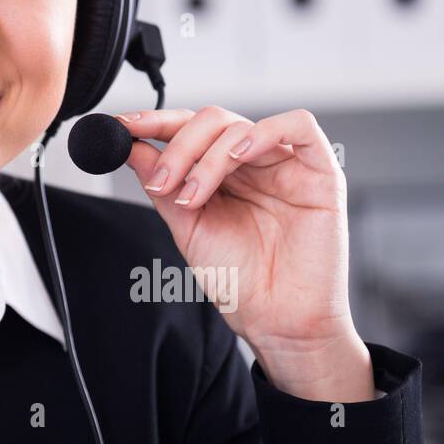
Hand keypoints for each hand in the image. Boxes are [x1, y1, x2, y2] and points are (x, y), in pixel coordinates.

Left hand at [113, 105, 376, 401]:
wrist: (275, 322)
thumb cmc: (239, 280)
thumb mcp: (187, 226)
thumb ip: (162, 183)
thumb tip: (129, 145)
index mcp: (222, 172)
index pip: (188, 129)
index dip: (154, 122)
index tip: (122, 126)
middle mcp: (253, 163)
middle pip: (211, 121)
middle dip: (177, 147)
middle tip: (161, 182)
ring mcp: (287, 166)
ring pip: (241, 126)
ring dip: (206, 156)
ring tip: (192, 196)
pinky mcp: (322, 175)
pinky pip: (301, 127)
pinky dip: (263, 132)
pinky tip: (238, 156)